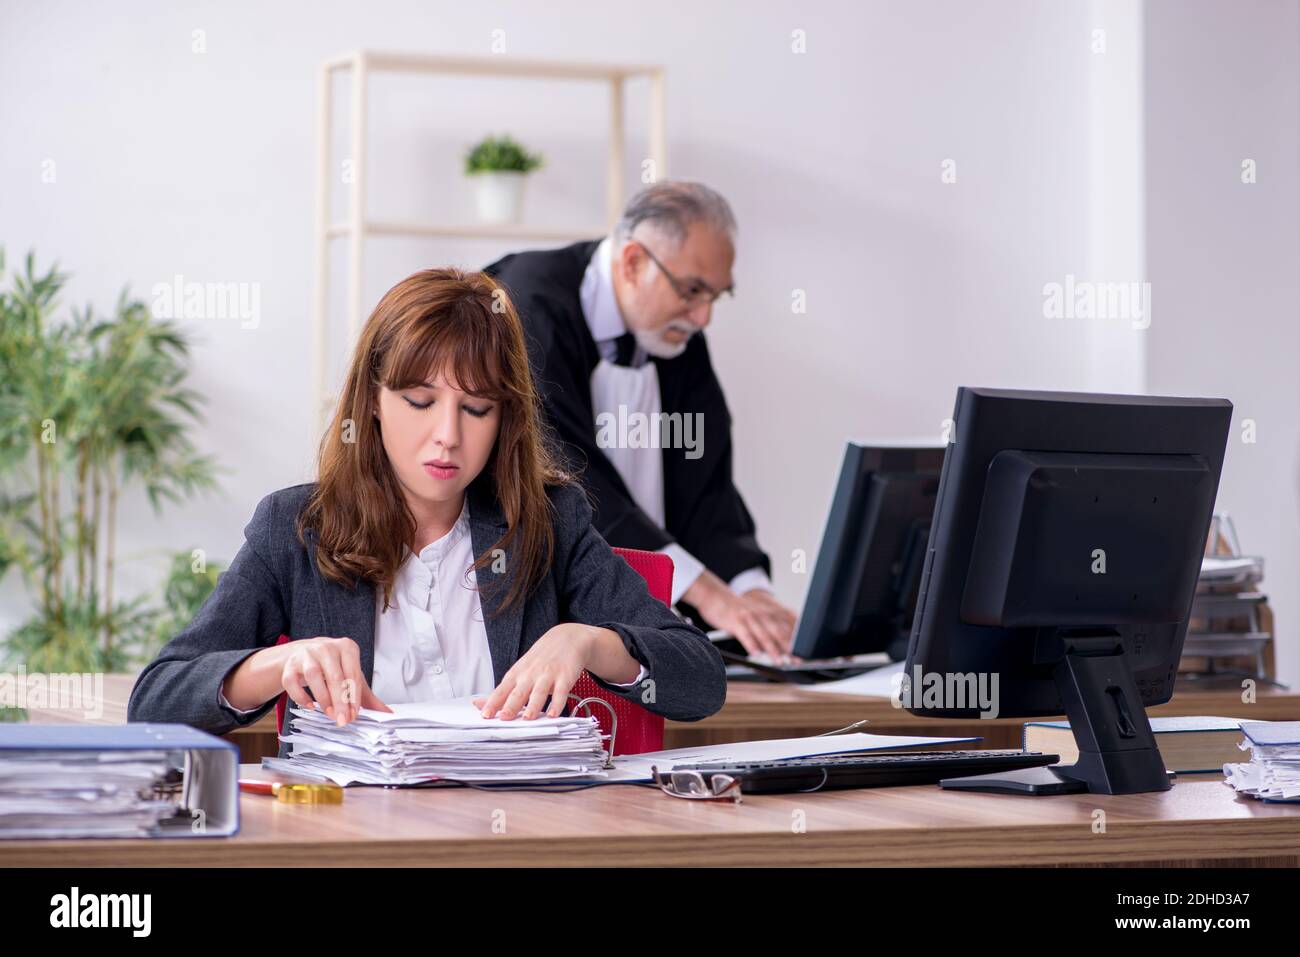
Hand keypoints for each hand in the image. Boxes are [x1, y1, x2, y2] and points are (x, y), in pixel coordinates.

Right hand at [279, 636, 390, 726]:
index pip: (353, 674)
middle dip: (340, 701)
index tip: (354, 715)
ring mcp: (306, 654)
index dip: (354, 697)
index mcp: (346, 647)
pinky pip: (292, 682)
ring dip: (322, 698)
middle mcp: (326, 647)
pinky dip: (301, 696)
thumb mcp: (351, 676)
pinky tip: (310, 706)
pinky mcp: (290, 665)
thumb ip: (367, 696)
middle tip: (343, 720)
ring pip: (313, 676)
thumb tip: (387, 713)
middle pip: (334, 676)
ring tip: (329, 713)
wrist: (303, 653)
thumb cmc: (332, 666)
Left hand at [473, 623, 634, 719]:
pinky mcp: (565, 676)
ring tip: (528, 718)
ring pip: (539, 692)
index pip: (502, 690)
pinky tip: (554, 714)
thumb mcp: (519, 671)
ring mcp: (548, 674)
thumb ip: (502, 691)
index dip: (493, 703)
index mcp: (517, 673)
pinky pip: (561, 692)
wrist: (567, 638)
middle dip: (511, 705)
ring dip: (533, 705)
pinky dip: (557, 703)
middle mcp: (530, 674)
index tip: (485, 715)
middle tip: (504, 718)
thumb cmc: (540, 659)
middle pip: (518, 692)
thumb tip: (477, 704)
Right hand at [697, 582, 796, 659]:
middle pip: (780, 631)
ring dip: (773, 649)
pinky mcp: (735, 621)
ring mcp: (749, 617)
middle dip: (790, 647)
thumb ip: (775, 626)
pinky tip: (756, 654)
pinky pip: (745, 635)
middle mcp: (763, 612)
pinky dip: (751, 645)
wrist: (716, 596)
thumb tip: (789, 645)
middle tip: (798, 660)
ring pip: (764, 634)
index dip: (800, 639)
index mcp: (772, 611)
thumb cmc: (741, 609)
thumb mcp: (761, 612)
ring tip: (780, 661)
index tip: (807, 653)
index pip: (790, 625)